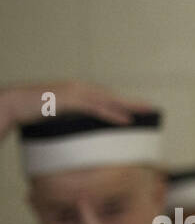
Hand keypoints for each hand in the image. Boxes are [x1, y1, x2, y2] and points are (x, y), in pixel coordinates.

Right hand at [0, 81, 152, 140]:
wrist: (10, 104)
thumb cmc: (32, 113)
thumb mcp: (59, 117)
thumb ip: (73, 121)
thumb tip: (86, 135)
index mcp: (76, 92)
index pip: (105, 96)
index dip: (123, 102)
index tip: (140, 109)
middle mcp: (78, 88)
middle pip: (111, 96)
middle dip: (132, 103)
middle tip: (152, 109)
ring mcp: (73, 92)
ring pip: (107, 100)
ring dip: (127, 107)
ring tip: (146, 113)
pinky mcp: (68, 100)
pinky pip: (95, 108)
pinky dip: (112, 114)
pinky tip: (126, 121)